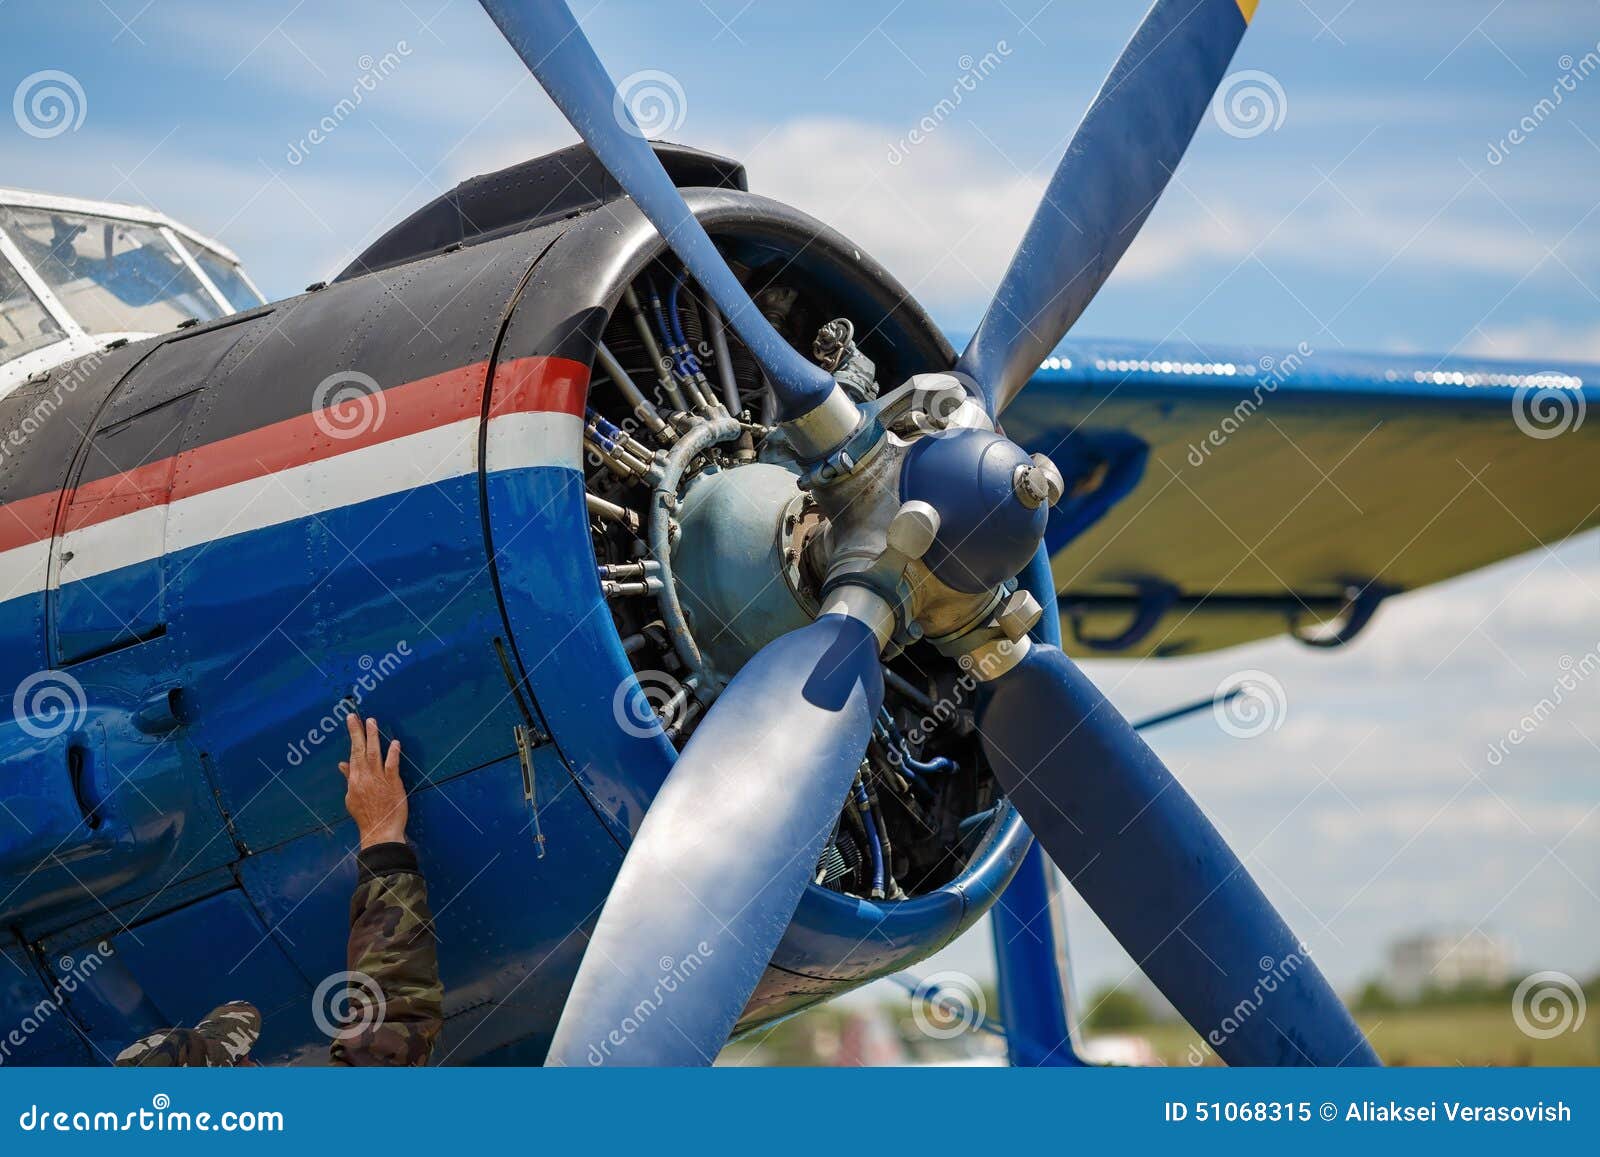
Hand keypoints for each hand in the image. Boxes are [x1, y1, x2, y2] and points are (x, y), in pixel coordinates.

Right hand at [338, 715, 407, 848]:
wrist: (379, 831)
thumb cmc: (366, 816)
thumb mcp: (352, 797)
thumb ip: (349, 778)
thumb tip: (342, 764)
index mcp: (355, 779)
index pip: (353, 752)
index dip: (353, 736)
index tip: (351, 721)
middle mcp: (365, 777)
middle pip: (360, 750)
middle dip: (358, 731)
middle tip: (356, 716)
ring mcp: (379, 780)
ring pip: (375, 754)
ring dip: (373, 737)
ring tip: (372, 722)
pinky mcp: (393, 784)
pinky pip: (392, 766)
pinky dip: (393, 754)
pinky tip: (395, 743)